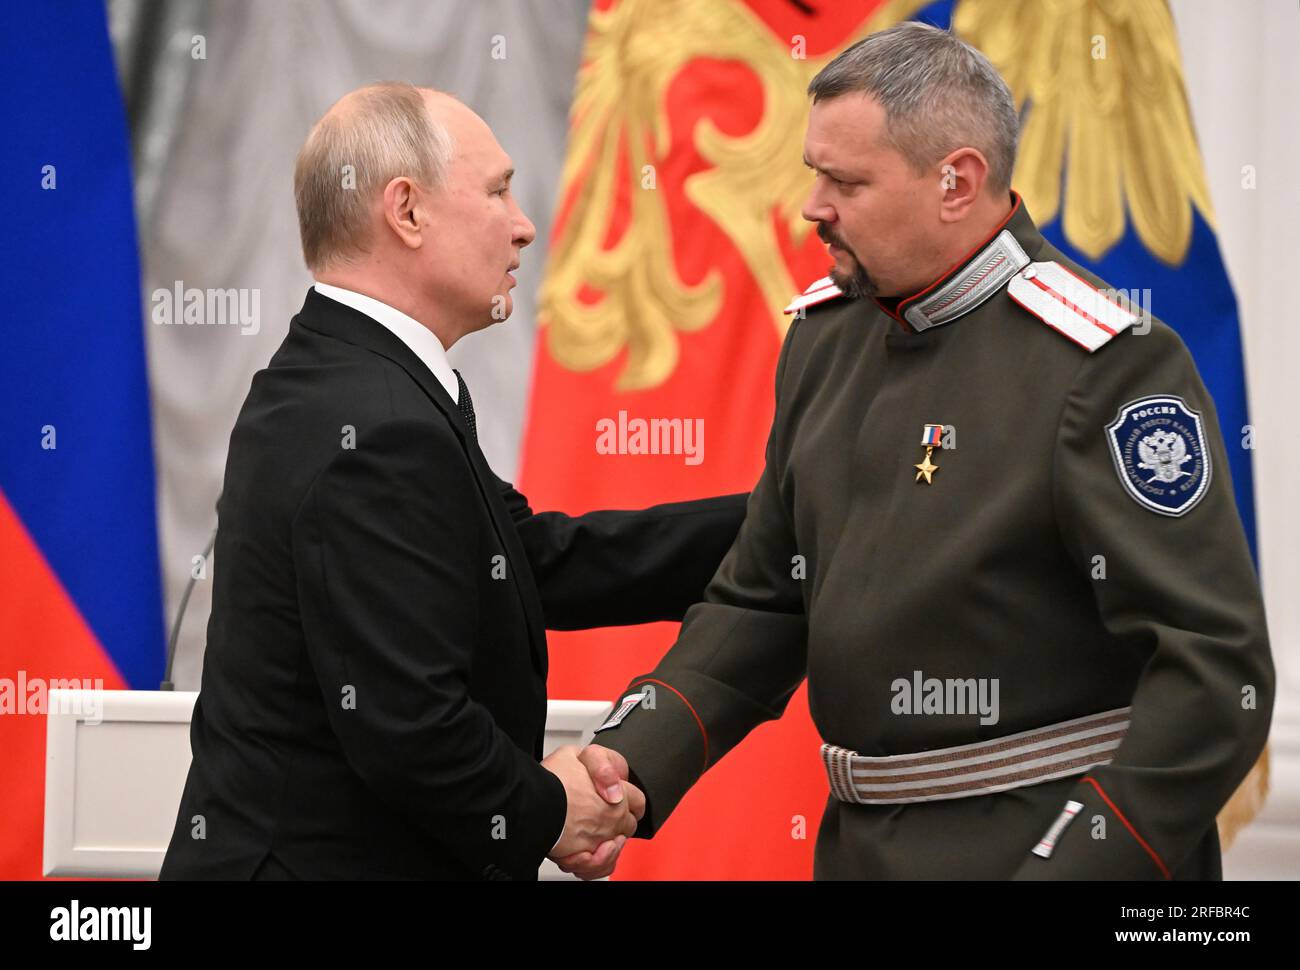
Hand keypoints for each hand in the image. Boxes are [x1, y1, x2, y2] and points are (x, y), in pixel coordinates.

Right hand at [547, 744, 643, 879]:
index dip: (630, 797)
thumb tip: (617, 782)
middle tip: (604, 813)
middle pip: (628, 824)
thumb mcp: (575, 754)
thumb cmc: (549, 781)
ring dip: (610, 842)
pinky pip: (600, 866)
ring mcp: (599, 841)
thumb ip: (602, 762)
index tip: (620, 797)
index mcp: (617, 795)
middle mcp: (612, 821)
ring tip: (599, 835)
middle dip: (620, 819)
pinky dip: (597, 862)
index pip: (638, 800)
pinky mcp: (583, 858)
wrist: (529, 804)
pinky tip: (590, 853)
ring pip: (616, 848)